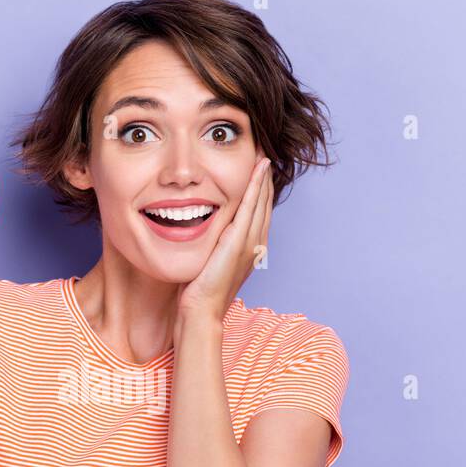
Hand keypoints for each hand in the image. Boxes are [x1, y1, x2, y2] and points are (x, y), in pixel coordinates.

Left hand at [177, 155, 272, 325]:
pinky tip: (259, 170)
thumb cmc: (200, 292)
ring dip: (264, 178)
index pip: (259, 212)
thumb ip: (213, 245)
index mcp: (250, 248)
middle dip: (265, 179)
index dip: (260, 190)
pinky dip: (256, 187)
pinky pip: (252, 208)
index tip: (257, 170)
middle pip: (265, 204)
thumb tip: (204, 230)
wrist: (201, 311)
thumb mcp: (209, 261)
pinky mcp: (240, 242)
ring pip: (262, 202)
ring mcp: (251, 243)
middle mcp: (255, 244)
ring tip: (264, 156)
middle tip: (264, 155)